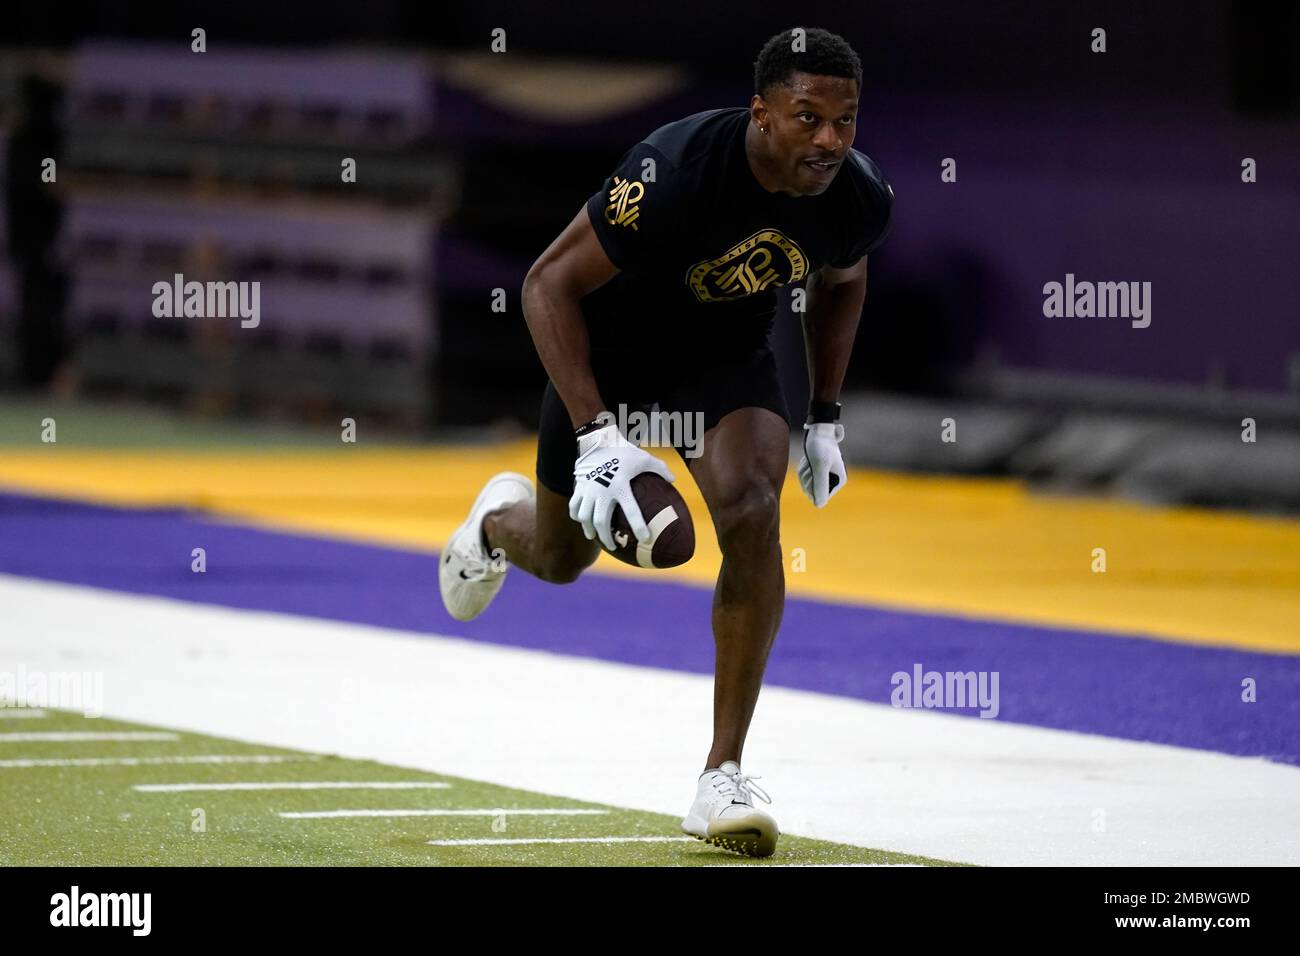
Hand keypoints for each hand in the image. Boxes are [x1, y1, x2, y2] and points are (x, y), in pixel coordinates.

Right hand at [570, 422, 674, 550]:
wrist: (597, 439)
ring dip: (589, 530)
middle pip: (601, 521)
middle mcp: (602, 491)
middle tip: (612, 546)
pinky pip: (574, 506)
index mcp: (620, 485)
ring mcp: (588, 490)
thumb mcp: (644, 458)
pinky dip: (576, 515)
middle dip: (606, 537)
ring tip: (593, 537)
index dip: (639, 525)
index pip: (631, 510)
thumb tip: (673, 480)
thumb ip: (660, 468)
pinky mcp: (578, 487)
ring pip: (585, 517)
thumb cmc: (623, 450)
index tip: (645, 539)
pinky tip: (580, 520)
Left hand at [797, 422, 846, 507]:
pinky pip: (804, 477)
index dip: (813, 487)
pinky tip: (808, 459)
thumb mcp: (819, 466)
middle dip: (807, 478)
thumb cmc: (820, 445)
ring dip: (804, 472)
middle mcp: (833, 480)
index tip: (815, 470)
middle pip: (812, 492)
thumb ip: (820, 485)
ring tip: (810, 459)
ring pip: (806, 484)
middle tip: (811, 462)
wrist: (817, 430)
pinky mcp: (817, 472)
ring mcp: (824, 476)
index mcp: (839, 480)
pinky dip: (803, 468)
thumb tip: (818, 505)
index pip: (820, 497)